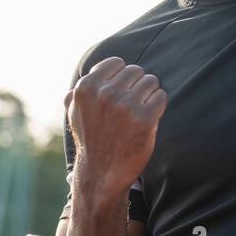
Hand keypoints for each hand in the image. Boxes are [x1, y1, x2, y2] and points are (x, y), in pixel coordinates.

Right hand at [67, 57, 167, 196]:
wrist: (102, 172)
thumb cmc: (91, 140)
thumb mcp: (74, 113)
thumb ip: (79, 91)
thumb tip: (90, 71)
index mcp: (86, 88)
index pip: (118, 63)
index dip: (121, 78)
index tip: (120, 93)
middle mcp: (105, 94)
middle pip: (136, 71)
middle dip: (136, 86)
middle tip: (131, 105)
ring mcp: (126, 106)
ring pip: (151, 81)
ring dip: (148, 95)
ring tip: (139, 111)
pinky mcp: (145, 119)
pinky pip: (160, 96)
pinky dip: (158, 105)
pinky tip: (148, 118)